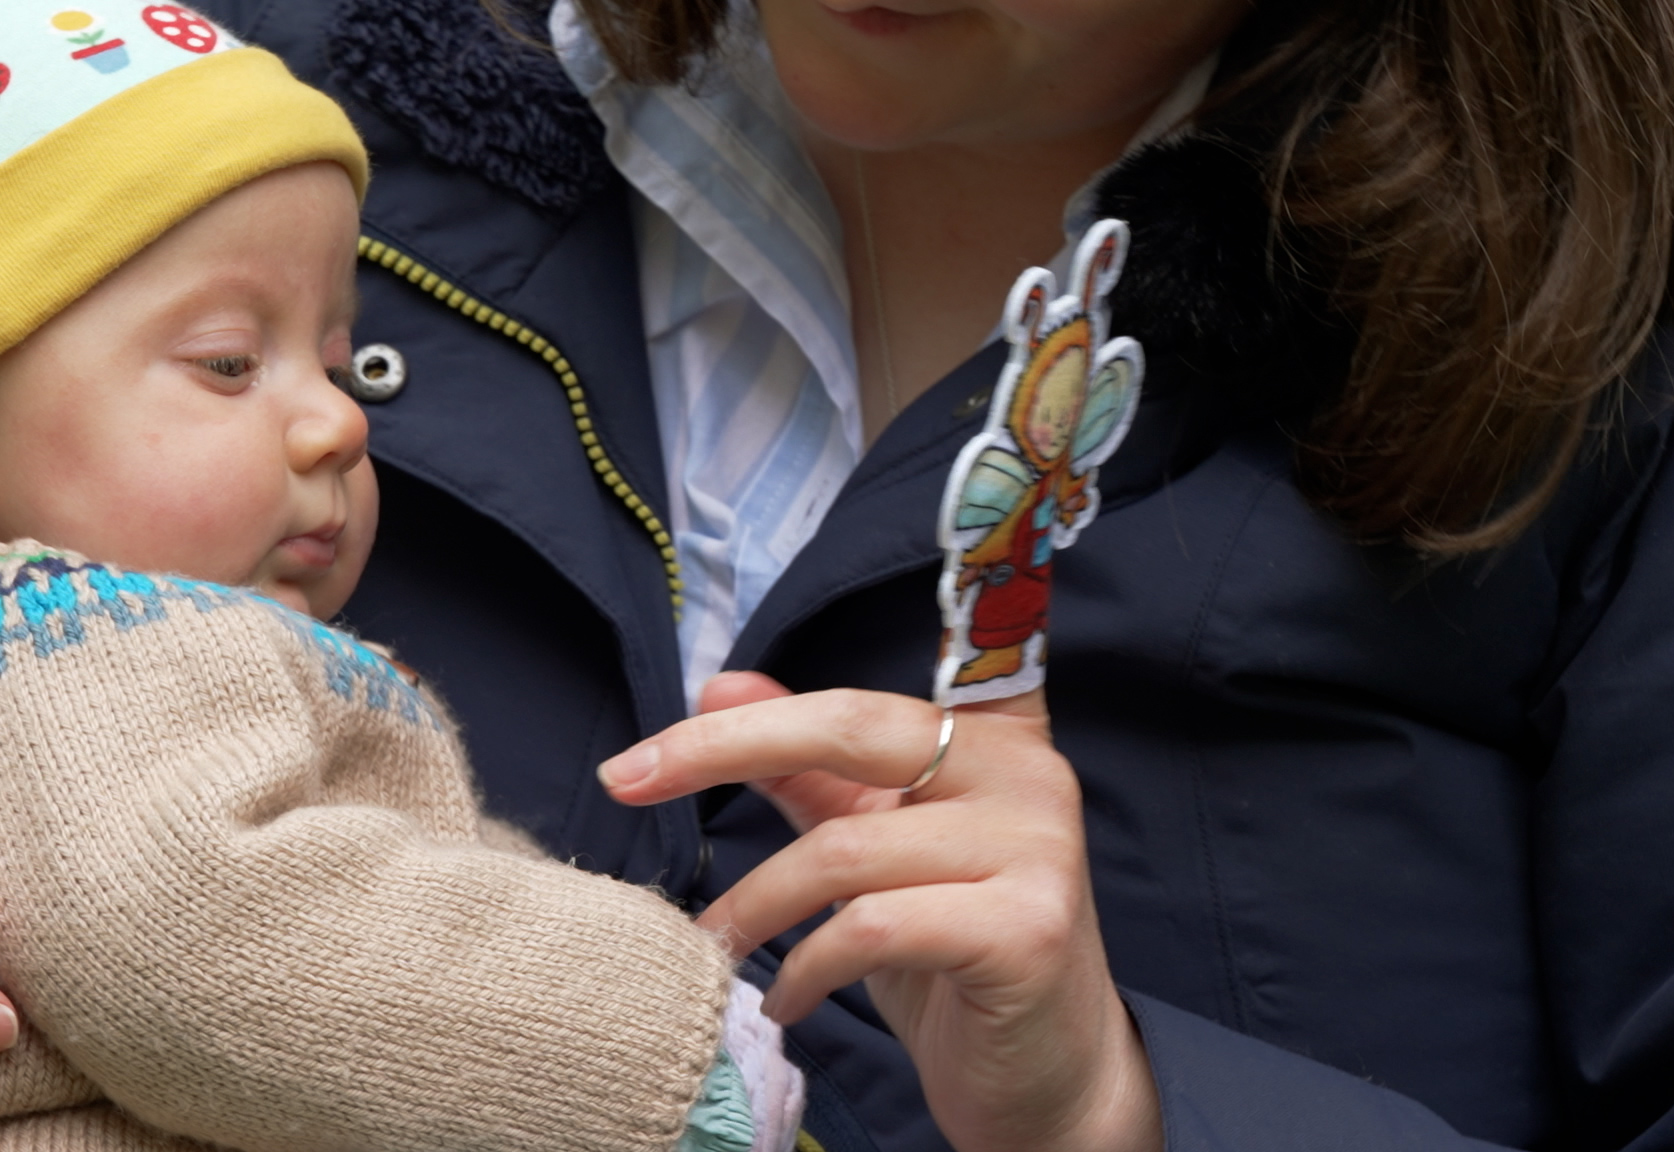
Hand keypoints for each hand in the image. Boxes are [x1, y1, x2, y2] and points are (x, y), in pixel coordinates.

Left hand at [602, 674, 1161, 1151]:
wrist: (1048, 1085)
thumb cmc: (953, 955)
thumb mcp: (875, 850)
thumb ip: (808, 767)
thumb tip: (717, 685)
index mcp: (999, 738)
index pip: (947, 648)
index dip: (946, 589)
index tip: (789, 618)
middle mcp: (1029, 776)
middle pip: (851, 727)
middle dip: (720, 748)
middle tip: (625, 781)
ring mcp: (1037, 850)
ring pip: (844, 849)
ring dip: (754, 905)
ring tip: (717, 948)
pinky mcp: (1024, 931)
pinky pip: (871, 929)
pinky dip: (804, 967)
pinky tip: (783, 1002)